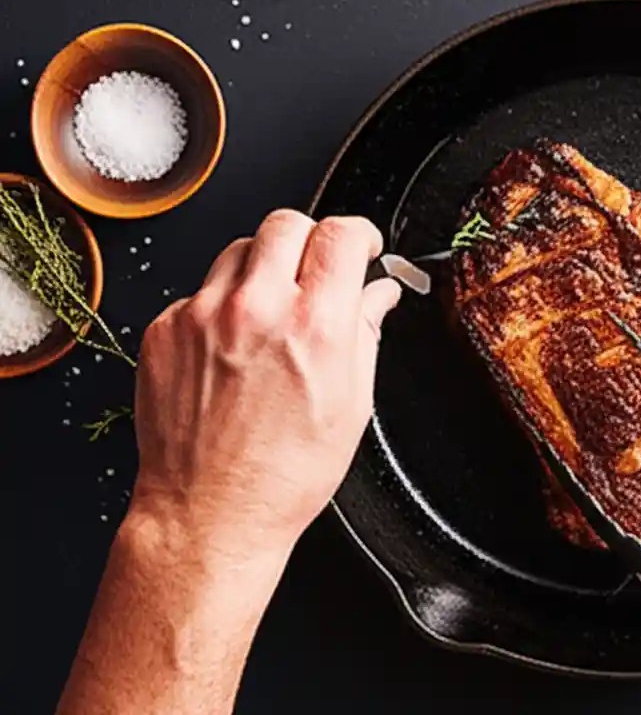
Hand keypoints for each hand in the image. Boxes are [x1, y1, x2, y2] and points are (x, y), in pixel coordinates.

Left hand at [130, 210, 400, 558]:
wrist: (210, 516)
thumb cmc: (284, 476)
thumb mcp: (353, 406)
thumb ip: (365, 334)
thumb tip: (378, 295)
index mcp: (315, 326)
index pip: (341, 235)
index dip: (360, 235)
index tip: (361, 246)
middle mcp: (256, 309)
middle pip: (287, 223)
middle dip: (311, 240)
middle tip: (317, 271)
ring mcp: (202, 315)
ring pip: (240, 250)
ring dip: (264, 269)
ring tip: (271, 315)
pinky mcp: (164, 330)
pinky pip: (201, 291)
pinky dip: (222, 306)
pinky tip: (233, 349)